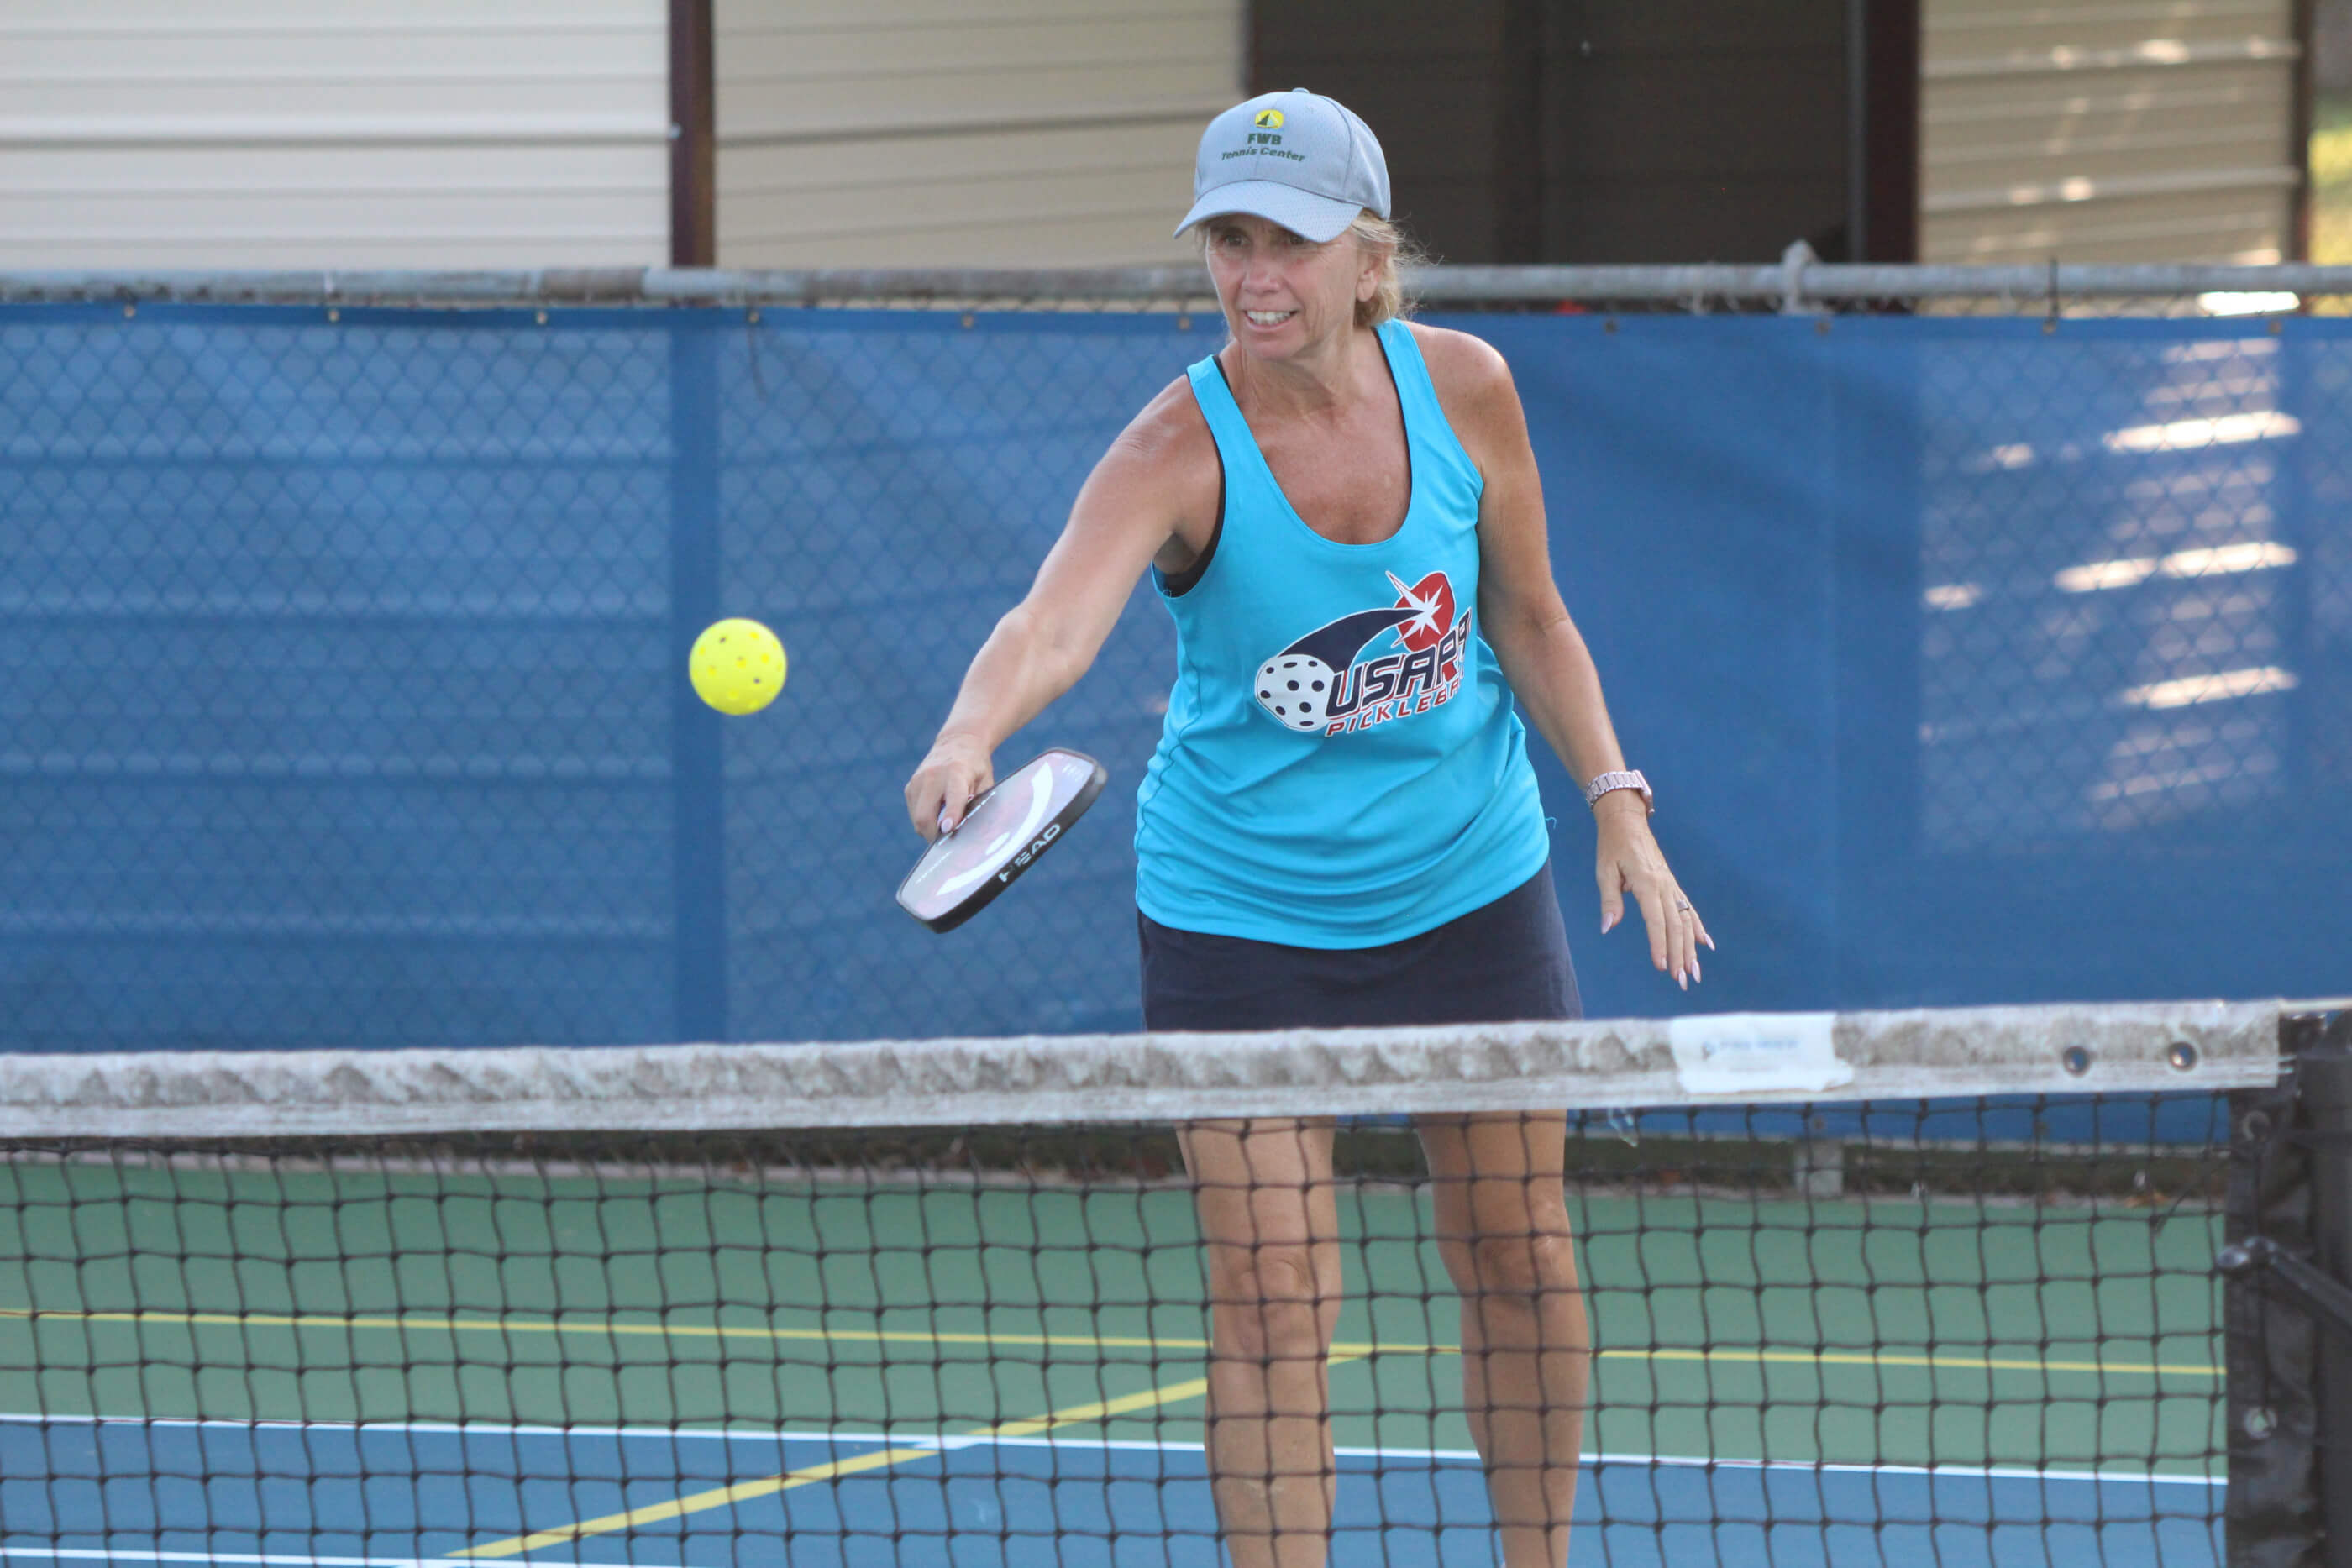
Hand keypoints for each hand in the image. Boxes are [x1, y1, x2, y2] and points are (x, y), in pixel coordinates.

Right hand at [904, 733, 994, 840]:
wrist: (958, 742)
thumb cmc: (976, 766)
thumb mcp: (985, 781)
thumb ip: (979, 803)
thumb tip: (974, 830)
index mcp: (956, 771)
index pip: (953, 796)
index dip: (951, 814)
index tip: (948, 829)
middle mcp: (933, 776)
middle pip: (925, 815)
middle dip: (935, 835)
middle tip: (949, 843)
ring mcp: (917, 781)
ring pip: (917, 819)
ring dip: (930, 830)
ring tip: (946, 827)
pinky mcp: (910, 788)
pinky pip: (914, 814)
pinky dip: (925, 821)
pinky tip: (938, 816)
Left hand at [1593, 794, 1713, 989]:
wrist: (1628, 822)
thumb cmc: (1612, 846)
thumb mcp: (1604, 871)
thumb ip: (1609, 900)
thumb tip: (1608, 927)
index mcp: (1647, 883)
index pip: (1655, 920)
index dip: (1659, 944)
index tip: (1662, 966)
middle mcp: (1664, 886)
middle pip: (1676, 926)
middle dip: (1680, 955)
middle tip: (1682, 981)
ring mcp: (1672, 886)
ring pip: (1686, 921)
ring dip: (1691, 949)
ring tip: (1695, 973)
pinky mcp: (1673, 885)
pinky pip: (1690, 909)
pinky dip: (1698, 928)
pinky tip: (1705, 945)